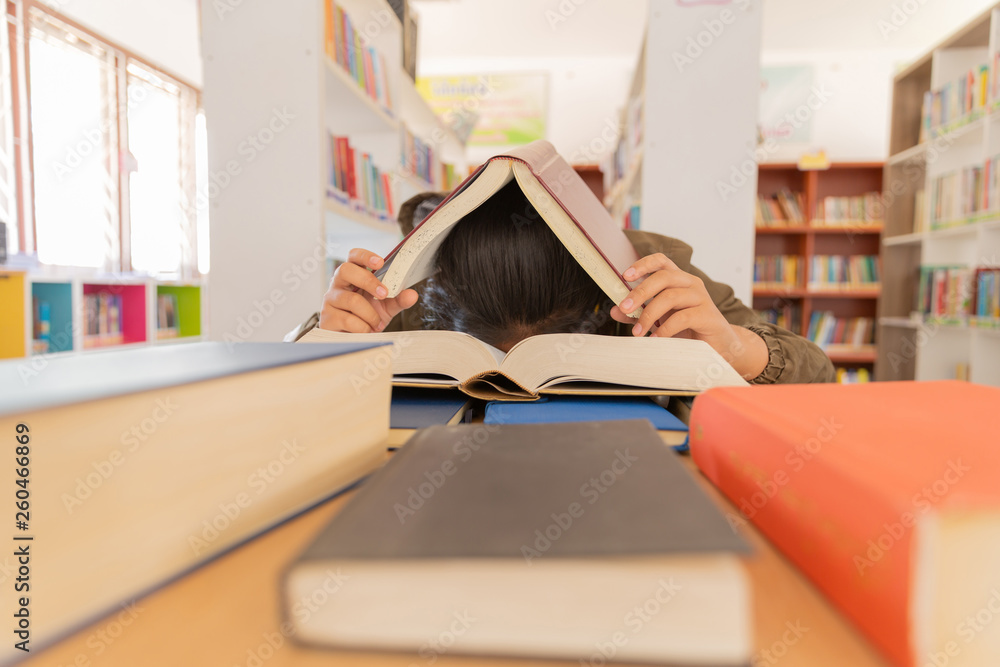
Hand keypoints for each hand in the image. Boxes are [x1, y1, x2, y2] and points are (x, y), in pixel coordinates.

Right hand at [318, 248, 417, 332]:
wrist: (352, 340)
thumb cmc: (366, 317)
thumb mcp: (386, 307)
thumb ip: (398, 299)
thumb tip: (412, 295)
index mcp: (353, 275)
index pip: (353, 256)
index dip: (364, 256)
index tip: (380, 262)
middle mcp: (338, 284)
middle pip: (346, 270)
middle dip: (368, 281)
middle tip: (384, 294)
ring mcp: (330, 299)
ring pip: (352, 300)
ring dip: (370, 314)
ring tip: (377, 323)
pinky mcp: (327, 317)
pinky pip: (348, 320)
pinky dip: (363, 327)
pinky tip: (366, 331)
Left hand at [610, 253, 766, 379]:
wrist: (718, 346)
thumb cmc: (688, 329)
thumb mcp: (659, 319)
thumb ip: (638, 313)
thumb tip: (615, 310)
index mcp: (678, 280)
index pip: (661, 261)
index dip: (643, 264)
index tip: (626, 276)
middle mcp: (691, 283)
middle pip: (663, 278)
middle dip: (639, 293)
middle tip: (624, 308)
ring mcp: (701, 298)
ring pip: (670, 297)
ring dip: (648, 315)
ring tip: (638, 332)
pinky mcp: (708, 315)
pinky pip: (681, 317)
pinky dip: (664, 329)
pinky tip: (655, 338)